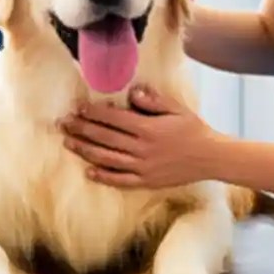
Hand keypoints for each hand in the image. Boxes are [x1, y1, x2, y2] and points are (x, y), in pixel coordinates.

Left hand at [59, 86, 223, 188]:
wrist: (211, 157)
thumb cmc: (193, 129)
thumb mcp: (176, 108)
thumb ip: (153, 100)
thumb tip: (132, 92)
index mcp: (148, 128)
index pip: (114, 119)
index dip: (94, 113)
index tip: (77, 108)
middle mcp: (141, 148)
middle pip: (105, 138)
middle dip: (81, 129)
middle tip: (63, 123)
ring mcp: (143, 167)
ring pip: (107, 159)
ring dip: (85, 150)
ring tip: (68, 142)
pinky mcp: (146, 181)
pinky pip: (120, 181)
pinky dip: (103, 176)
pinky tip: (88, 171)